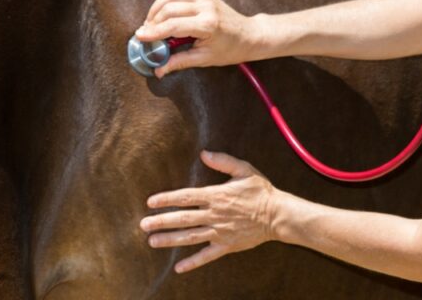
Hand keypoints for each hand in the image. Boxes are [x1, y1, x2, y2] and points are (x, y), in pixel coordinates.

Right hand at [136, 0, 262, 77]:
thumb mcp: (204, 59)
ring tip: (151, 22)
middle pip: (169, 9)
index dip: (154, 32)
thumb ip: (180, 62)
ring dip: (157, 8)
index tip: (140, 37)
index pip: (173, 26)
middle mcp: (205, 7)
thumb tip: (159, 70)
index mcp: (207, 25)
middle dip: (153, 21)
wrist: (249, 35)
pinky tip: (162, 10)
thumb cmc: (230, 49)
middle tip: (146, 33)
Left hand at [140, 151, 277, 272]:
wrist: (278, 215)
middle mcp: (215, 214)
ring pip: (190, 237)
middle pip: (183, 219)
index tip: (151, 202)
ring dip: (170, 240)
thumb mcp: (244, 170)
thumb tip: (204, 153)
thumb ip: (223, 161)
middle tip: (143, 225)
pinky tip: (179, 267)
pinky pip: (207, 255)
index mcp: (217, 196)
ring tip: (152, 241)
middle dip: (161, 221)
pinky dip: (193, 262)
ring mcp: (220, 231)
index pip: (186, 197)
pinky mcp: (227, 245)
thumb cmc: (261, 191)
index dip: (167, 199)